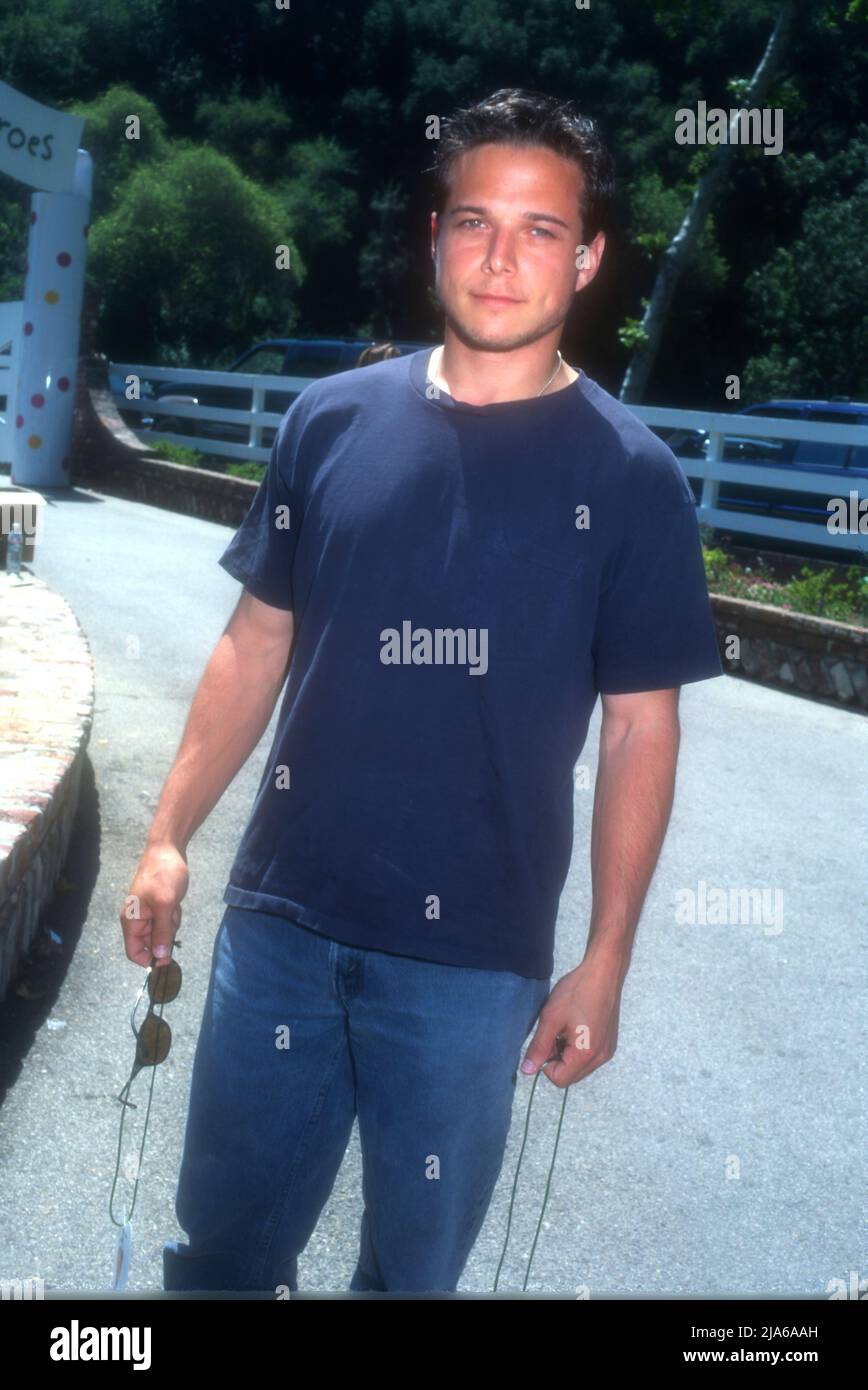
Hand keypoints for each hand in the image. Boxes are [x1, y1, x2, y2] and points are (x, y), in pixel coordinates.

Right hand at [120, 841, 187, 967]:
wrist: (168, 849)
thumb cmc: (163, 875)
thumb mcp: (165, 904)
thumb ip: (161, 931)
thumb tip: (160, 958)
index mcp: (131, 921)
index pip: (134, 952)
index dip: (149, 958)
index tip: (167, 955)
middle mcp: (137, 920)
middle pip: (151, 944)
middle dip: (165, 935)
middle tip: (171, 916)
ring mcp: (149, 914)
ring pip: (162, 933)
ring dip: (171, 924)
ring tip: (173, 905)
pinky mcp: (159, 908)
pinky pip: (168, 922)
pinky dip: (174, 915)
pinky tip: (176, 901)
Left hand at [520, 956, 626, 1089]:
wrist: (604, 972)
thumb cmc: (577, 991)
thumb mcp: (551, 1018)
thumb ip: (539, 1047)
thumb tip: (526, 1070)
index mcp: (586, 1054)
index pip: (559, 1080)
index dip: (546, 1064)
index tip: (546, 1041)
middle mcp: (601, 1058)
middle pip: (571, 1076)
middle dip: (557, 1060)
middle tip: (555, 1032)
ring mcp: (607, 1051)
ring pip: (579, 1067)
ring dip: (567, 1054)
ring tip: (566, 1027)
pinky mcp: (609, 1043)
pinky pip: (589, 1057)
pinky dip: (578, 1048)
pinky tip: (576, 1026)